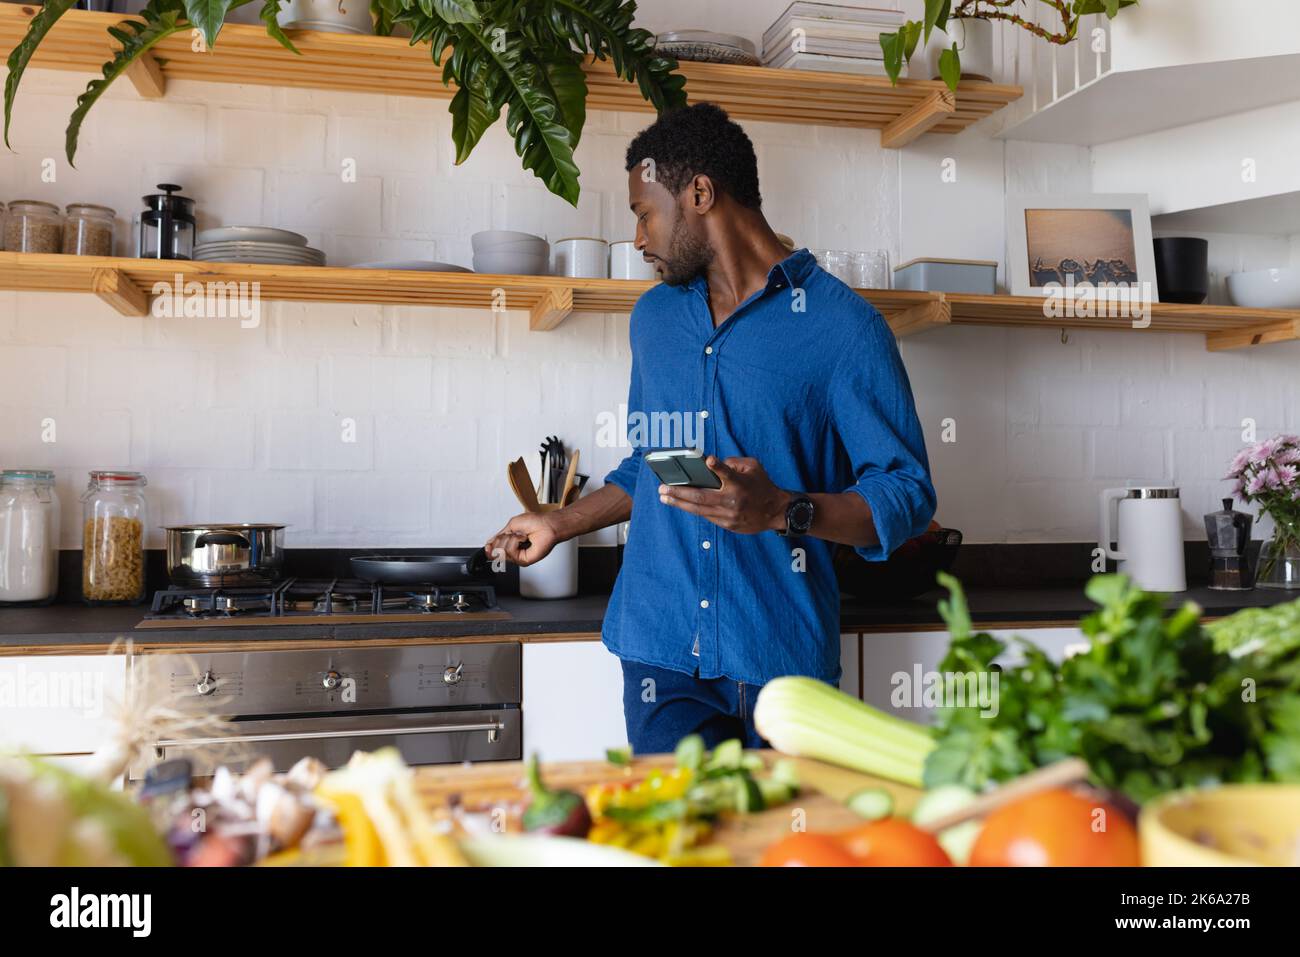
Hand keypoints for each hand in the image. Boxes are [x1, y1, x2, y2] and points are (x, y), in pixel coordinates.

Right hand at [484, 511, 564, 566]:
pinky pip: (510, 552)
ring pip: (502, 552)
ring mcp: (519, 557)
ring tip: (522, 536)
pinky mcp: (524, 560)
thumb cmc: (535, 522)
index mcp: (510, 544)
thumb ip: (499, 536)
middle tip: (514, 534)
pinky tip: (524, 539)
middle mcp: (514, 552)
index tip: (488, 545)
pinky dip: (515, 541)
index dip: (489, 548)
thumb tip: (488, 543)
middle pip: (495, 552)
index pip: (494, 551)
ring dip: (510, 539)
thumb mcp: (511, 526)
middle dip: (502, 539)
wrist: (547, 524)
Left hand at [658, 456, 790, 533]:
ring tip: (664, 497)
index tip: (709, 460)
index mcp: (740, 483)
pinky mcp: (727, 524)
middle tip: (663, 488)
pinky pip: (706, 515)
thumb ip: (733, 463)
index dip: (719, 467)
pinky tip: (680, 504)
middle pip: (702, 497)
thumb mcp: (753, 467)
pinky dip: (692, 509)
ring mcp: (729, 514)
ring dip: (679, 503)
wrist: (775, 512)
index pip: (728, 473)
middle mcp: (733, 500)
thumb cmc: (762, 485)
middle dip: (679, 493)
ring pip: (699, 510)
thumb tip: (711, 465)